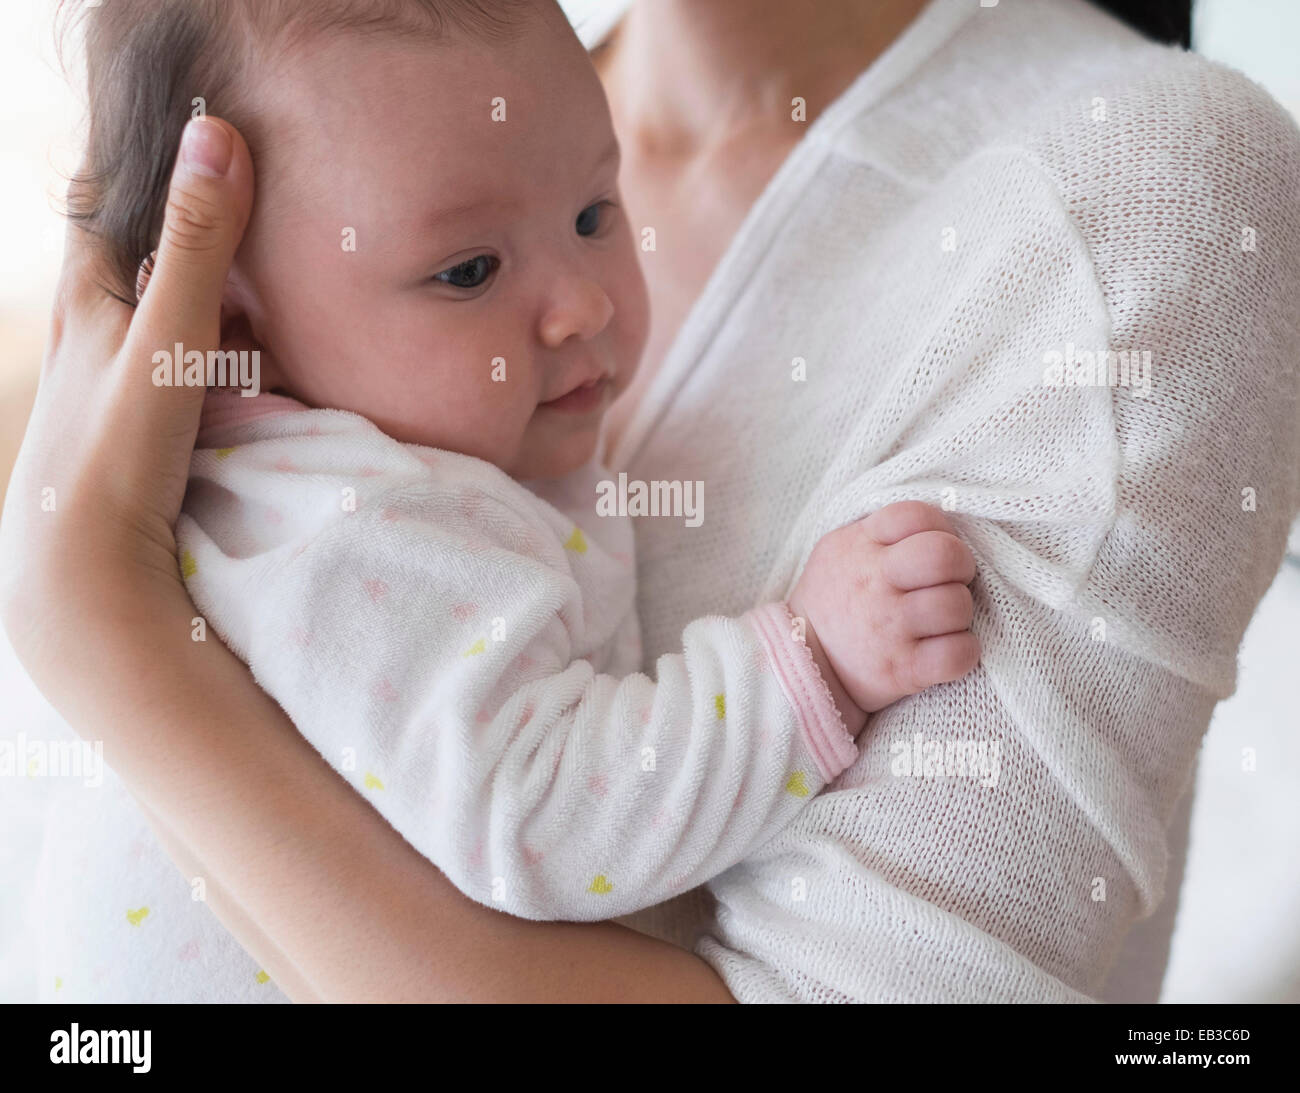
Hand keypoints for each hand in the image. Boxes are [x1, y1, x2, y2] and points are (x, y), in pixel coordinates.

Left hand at [0, 116, 252, 681]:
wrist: (83, 569)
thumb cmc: (113, 448)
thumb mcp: (165, 335)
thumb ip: (196, 244)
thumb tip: (214, 132)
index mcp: (83, 296)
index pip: (100, 199)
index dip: (141, 158)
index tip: (197, 125)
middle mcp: (91, 332)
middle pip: (140, 255)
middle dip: (191, 227)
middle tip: (256, 197)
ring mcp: (116, 383)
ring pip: (165, 314)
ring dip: (212, 293)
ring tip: (274, 274)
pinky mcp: (142, 426)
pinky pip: (186, 366)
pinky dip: (220, 348)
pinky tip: (255, 360)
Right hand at [788, 500, 979, 715]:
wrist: (802, 662)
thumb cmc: (833, 600)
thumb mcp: (840, 549)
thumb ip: (881, 532)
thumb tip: (938, 526)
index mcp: (860, 546)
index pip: (916, 515)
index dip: (939, 528)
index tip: (935, 548)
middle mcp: (874, 584)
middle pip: (944, 555)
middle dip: (961, 566)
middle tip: (950, 581)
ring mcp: (889, 628)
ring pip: (957, 605)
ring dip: (961, 614)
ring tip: (942, 620)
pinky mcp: (902, 670)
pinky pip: (958, 654)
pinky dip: (964, 652)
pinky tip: (947, 648)